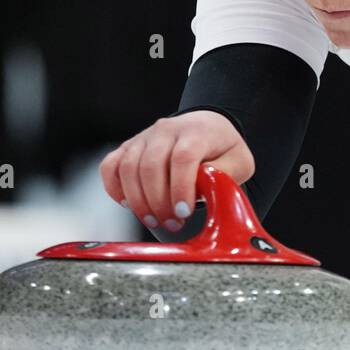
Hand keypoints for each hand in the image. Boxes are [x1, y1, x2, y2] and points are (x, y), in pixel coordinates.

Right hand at [99, 111, 254, 231]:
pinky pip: (110, 166)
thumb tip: (202, 191)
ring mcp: (144, 137)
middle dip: (159, 202)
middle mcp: (166, 130)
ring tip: (154, 220)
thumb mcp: (239, 162)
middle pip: (151, 165)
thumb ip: (224, 176)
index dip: (180, 188)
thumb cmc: (223, 148)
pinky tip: (129, 205)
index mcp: (196, 131)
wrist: (207, 126)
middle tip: (171, 223)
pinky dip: (114, 188)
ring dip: (138, 201)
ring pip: (128, 168)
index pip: (182, 158)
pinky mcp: (129, 146)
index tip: (184, 212)